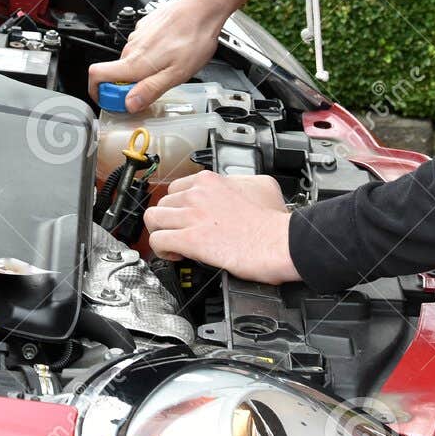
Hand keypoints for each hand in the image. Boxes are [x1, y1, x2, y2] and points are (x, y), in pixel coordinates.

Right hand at [88, 0, 257, 111]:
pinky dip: (149, 56)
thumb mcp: (176, 74)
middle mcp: (132, 47)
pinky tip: (169, 55)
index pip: (96, 76)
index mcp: (135, 62)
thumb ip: (150, 90)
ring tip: (166, 71)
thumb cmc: (193, 38)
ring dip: (140, 71)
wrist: (203, 7)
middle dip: (127, 87)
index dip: (98, 92)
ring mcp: (138, 36)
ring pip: (130, 60)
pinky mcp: (147, 28)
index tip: (116, 102)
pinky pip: (140, 48)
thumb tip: (130, 104)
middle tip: (152, 92)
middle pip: (114, 72)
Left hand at [144, 173, 300, 284]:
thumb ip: (240, 182)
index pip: (177, 187)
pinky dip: (162, 250)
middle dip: (168, 220)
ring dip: (160, 232)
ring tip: (173, 243)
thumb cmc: (274, 220)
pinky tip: (175, 254)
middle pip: (163, 203)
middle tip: (180, 232)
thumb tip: (235, 187)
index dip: (179, 205)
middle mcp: (198, 195)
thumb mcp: (261, 185)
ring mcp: (192, 216)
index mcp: (211, 181)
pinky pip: (158, 240)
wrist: (280, 241)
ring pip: (153, 219)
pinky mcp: (191, 240)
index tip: (186, 217)